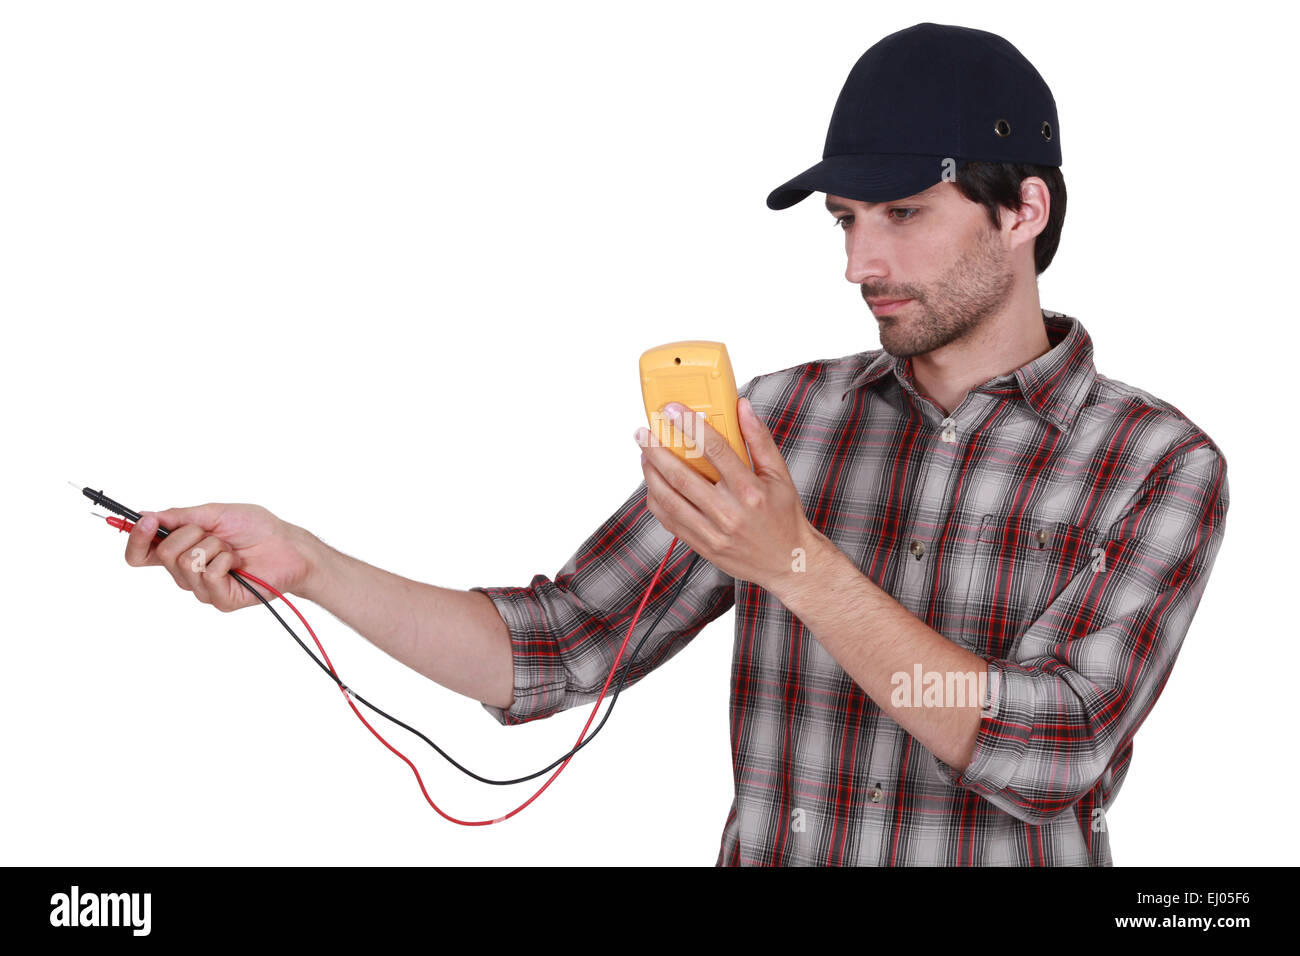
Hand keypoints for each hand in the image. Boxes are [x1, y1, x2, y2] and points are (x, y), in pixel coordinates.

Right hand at [123, 502, 313, 611]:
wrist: (288, 545)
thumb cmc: (255, 528)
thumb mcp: (214, 513)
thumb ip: (178, 516)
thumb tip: (144, 516)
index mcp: (180, 550)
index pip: (140, 554)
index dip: (136, 539)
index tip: (147, 522)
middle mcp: (186, 572)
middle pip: (163, 554)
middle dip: (191, 534)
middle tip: (215, 534)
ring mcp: (202, 589)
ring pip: (186, 563)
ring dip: (213, 546)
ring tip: (231, 549)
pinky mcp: (220, 600)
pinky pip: (208, 575)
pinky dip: (225, 560)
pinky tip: (238, 563)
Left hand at [634, 398, 820, 591]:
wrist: (788, 562)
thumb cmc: (784, 517)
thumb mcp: (780, 475)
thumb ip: (759, 439)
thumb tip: (742, 407)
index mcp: (750, 491)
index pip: (715, 450)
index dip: (690, 426)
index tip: (672, 410)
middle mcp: (729, 513)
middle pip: (681, 476)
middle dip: (656, 450)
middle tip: (644, 433)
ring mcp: (713, 533)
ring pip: (669, 500)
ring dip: (651, 475)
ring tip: (645, 456)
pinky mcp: (702, 546)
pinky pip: (669, 521)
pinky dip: (656, 500)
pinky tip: (654, 485)